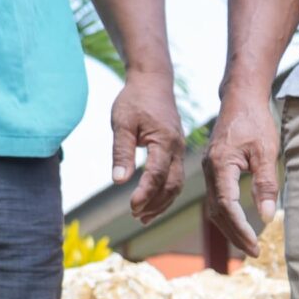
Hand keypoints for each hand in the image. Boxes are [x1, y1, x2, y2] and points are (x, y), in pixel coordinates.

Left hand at [112, 68, 185, 225]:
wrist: (153, 82)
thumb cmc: (135, 100)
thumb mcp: (122, 124)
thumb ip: (121, 152)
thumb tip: (118, 180)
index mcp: (165, 142)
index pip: (157, 175)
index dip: (145, 194)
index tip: (131, 207)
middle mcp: (177, 150)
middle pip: (171, 186)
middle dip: (155, 203)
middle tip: (136, 215)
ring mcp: (179, 151)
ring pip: (176, 185)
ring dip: (161, 203)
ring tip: (143, 216)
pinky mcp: (176, 152)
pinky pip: (175, 178)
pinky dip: (165, 193)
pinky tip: (152, 201)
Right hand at [203, 89, 280, 257]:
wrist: (240, 100)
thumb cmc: (255, 122)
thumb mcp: (266, 153)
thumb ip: (266, 184)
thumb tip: (266, 216)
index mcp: (220, 165)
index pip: (227, 206)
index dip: (240, 228)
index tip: (255, 245)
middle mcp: (209, 170)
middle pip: (218, 212)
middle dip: (235, 234)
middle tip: (254, 252)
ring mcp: (209, 170)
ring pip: (215, 207)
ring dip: (230, 228)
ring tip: (248, 245)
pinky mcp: (214, 170)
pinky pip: (216, 198)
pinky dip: (226, 215)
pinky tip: (239, 225)